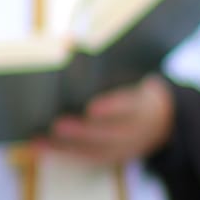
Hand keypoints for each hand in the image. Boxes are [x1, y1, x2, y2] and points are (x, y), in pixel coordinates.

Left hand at [44, 73, 173, 166]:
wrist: (162, 117)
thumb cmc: (134, 85)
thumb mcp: (133, 73)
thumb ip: (107, 62)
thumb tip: (67, 42)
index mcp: (144, 104)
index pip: (130, 106)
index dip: (112, 108)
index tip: (91, 108)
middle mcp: (138, 129)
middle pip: (110, 134)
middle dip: (82, 131)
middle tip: (56, 124)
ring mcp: (127, 147)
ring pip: (96, 151)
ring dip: (65, 147)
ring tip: (37, 140)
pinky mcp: (113, 156)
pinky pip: (87, 158)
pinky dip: (63, 154)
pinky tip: (40, 147)